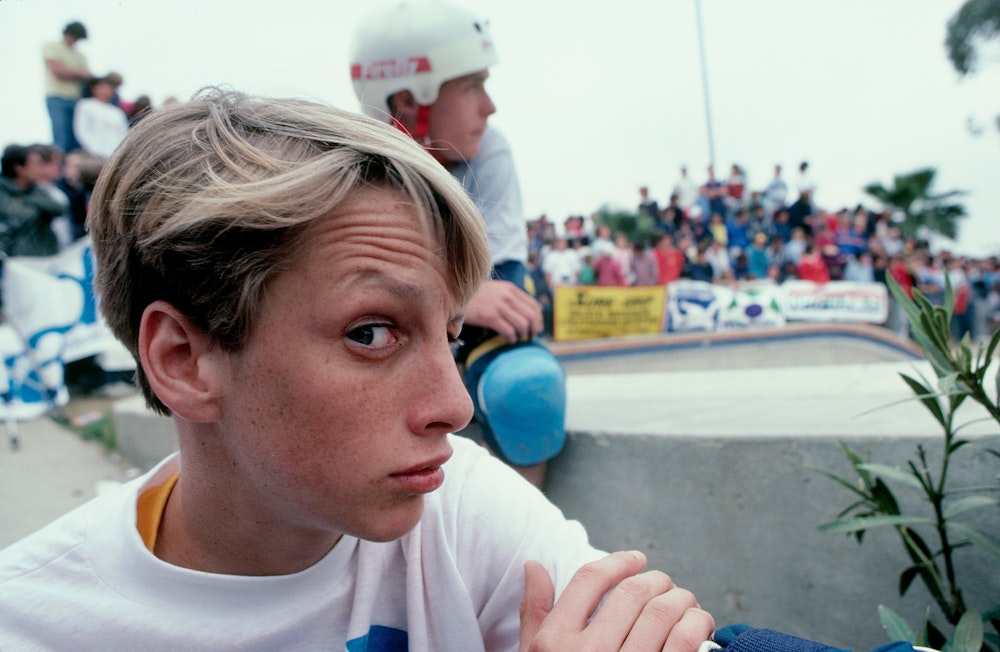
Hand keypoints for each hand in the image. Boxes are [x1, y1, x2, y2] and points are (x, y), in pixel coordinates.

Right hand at [464, 279, 543, 342]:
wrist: (453, 292)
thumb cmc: (474, 296)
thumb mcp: (495, 290)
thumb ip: (509, 297)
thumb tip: (524, 312)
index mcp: (511, 289)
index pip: (535, 306)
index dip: (539, 320)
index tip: (535, 329)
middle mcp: (508, 296)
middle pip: (532, 317)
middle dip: (534, 330)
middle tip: (529, 337)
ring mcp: (499, 306)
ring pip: (523, 325)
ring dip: (522, 335)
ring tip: (517, 338)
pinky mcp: (490, 316)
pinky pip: (509, 331)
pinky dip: (512, 339)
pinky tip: (508, 340)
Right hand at [520, 551, 713, 651]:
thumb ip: (535, 612)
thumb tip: (534, 566)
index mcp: (555, 642)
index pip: (590, 580)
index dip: (618, 562)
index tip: (636, 560)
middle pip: (632, 592)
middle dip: (656, 579)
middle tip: (664, 583)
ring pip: (664, 612)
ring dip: (682, 599)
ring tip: (684, 602)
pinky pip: (685, 641)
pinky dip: (698, 624)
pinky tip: (698, 624)